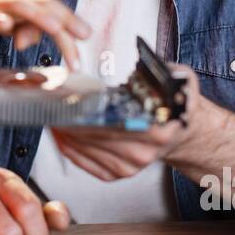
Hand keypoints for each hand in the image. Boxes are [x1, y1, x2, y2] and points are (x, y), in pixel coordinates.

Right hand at [0, 0, 90, 68]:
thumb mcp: (8, 19)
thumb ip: (23, 29)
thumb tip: (32, 42)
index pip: (55, 8)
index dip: (71, 21)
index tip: (86, 37)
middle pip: (45, 8)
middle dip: (63, 28)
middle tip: (74, 54)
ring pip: (22, 6)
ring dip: (39, 19)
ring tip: (55, 30)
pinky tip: (4, 26)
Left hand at [50, 65, 211, 178]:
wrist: (185, 132)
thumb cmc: (178, 104)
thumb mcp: (179, 80)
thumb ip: (161, 71)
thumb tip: (142, 61)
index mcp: (157, 129)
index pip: (112, 121)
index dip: (85, 110)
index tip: (66, 99)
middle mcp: (142, 152)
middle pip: (93, 136)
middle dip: (67, 118)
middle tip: (49, 102)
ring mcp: (129, 166)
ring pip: (86, 150)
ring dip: (63, 132)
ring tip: (50, 113)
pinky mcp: (118, 173)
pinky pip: (86, 163)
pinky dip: (69, 148)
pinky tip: (59, 133)